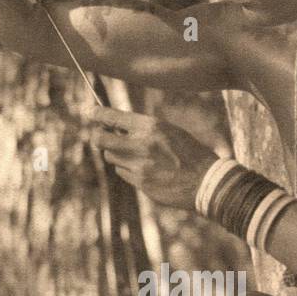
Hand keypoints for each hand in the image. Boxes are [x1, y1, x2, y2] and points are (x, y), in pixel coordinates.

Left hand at [88, 103, 219, 210]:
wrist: (207, 182)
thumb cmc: (191, 153)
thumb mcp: (170, 132)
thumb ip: (145, 130)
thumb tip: (119, 128)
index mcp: (151, 127)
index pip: (114, 116)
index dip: (97, 114)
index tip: (89, 111)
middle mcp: (141, 145)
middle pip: (101, 139)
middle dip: (97, 136)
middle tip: (99, 136)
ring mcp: (139, 166)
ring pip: (112, 157)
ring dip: (117, 155)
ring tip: (136, 155)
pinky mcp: (140, 183)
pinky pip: (124, 173)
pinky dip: (129, 170)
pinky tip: (147, 171)